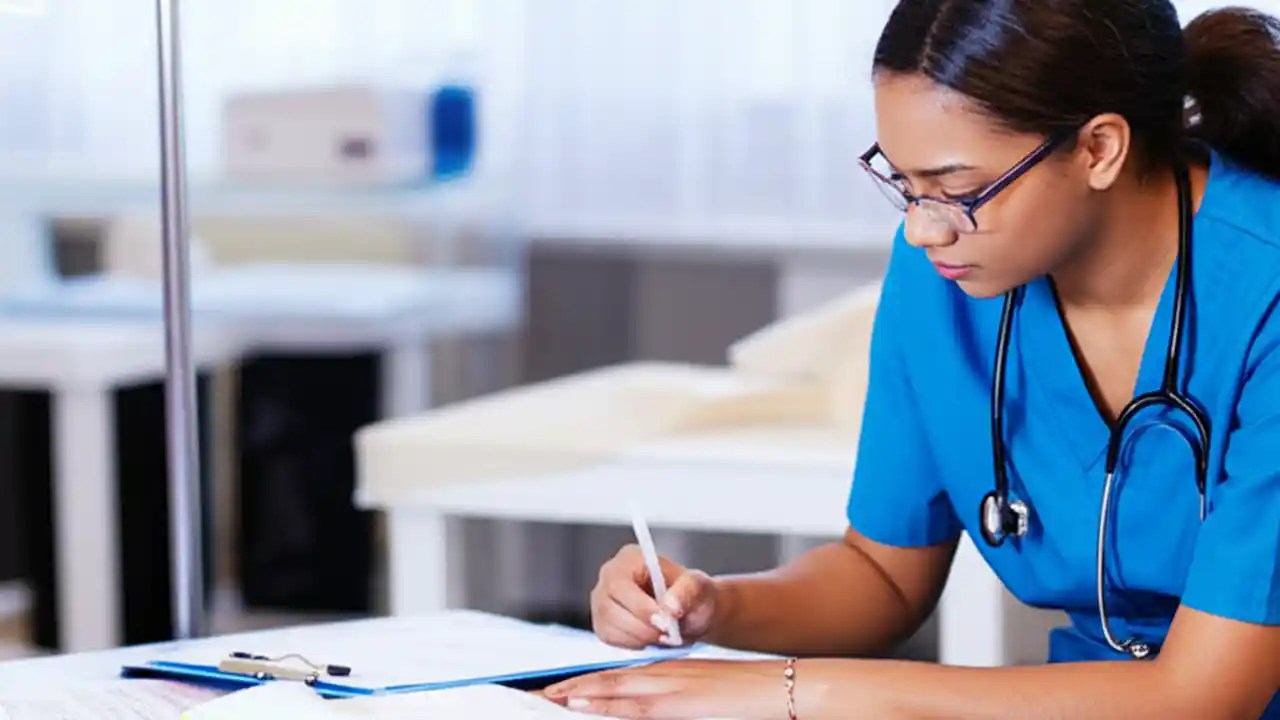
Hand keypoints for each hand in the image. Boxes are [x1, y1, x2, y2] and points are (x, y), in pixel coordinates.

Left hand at [543, 660, 787, 719]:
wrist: (780, 685)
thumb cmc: (746, 696)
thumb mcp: (701, 696)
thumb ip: (673, 701)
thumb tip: (646, 711)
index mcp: (666, 674)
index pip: (615, 679)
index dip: (582, 685)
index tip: (554, 692)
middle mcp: (662, 676)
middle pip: (605, 682)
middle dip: (568, 690)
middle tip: (534, 694)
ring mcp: (669, 688)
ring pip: (610, 689)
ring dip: (575, 694)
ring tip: (544, 697)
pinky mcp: (679, 701)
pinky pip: (632, 704)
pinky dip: (602, 703)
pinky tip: (579, 704)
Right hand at [591, 544, 718, 648]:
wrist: (690, 612)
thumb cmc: (691, 594)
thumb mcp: (697, 587)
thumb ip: (686, 592)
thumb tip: (670, 606)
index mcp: (629, 558)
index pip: (620, 584)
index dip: (639, 606)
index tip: (664, 622)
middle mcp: (609, 576)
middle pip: (610, 607)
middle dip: (641, 627)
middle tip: (667, 635)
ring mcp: (602, 600)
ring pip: (609, 626)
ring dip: (639, 638)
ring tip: (663, 635)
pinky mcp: (602, 623)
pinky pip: (610, 639)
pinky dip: (633, 644)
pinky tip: (649, 637)